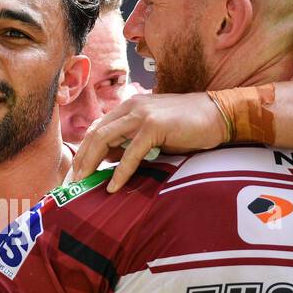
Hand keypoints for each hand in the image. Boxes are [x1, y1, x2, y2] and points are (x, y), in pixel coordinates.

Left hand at [70, 92, 221, 190]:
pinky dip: (120, 172)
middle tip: (74, 182)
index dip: (83, 150)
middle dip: (81, 159)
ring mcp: (142, 114)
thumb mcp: (152, 132)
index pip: (97, 128)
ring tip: (84, 184)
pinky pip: (131, 153)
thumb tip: (107, 159)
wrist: (218, 114)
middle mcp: (132, 106)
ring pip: (105, 139)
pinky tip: (113, 187)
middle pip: (95, 133)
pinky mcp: (154, 126)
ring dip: (91, 163)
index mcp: (129, 106)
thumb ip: (130, 141)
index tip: (77, 171)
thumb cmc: (188, 126)